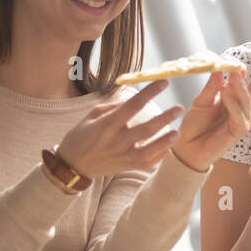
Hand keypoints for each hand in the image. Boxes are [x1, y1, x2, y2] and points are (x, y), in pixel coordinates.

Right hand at [56, 80, 183, 179]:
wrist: (71, 166)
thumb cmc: (79, 137)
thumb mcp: (91, 116)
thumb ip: (112, 107)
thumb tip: (131, 100)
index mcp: (107, 124)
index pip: (132, 106)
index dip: (149, 93)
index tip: (163, 83)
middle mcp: (116, 141)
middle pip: (145, 129)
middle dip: (164, 118)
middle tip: (180, 108)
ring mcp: (121, 156)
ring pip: (148, 151)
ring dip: (165, 141)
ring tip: (177, 132)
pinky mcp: (125, 167)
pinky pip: (146, 163)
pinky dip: (158, 156)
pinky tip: (169, 147)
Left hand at [171, 51, 250, 170]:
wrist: (186, 148)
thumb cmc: (194, 125)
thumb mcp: (202, 100)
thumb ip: (212, 86)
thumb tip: (220, 67)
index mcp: (234, 98)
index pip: (247, 79)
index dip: (247, 66)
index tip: (248, 54)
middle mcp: (241, 107)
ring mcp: (242, 119)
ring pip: (247, 100)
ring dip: (240, 87)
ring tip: (232, 76)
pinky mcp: (238, 132)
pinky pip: (240, 116)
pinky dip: (233, 104)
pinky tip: (225, 94)